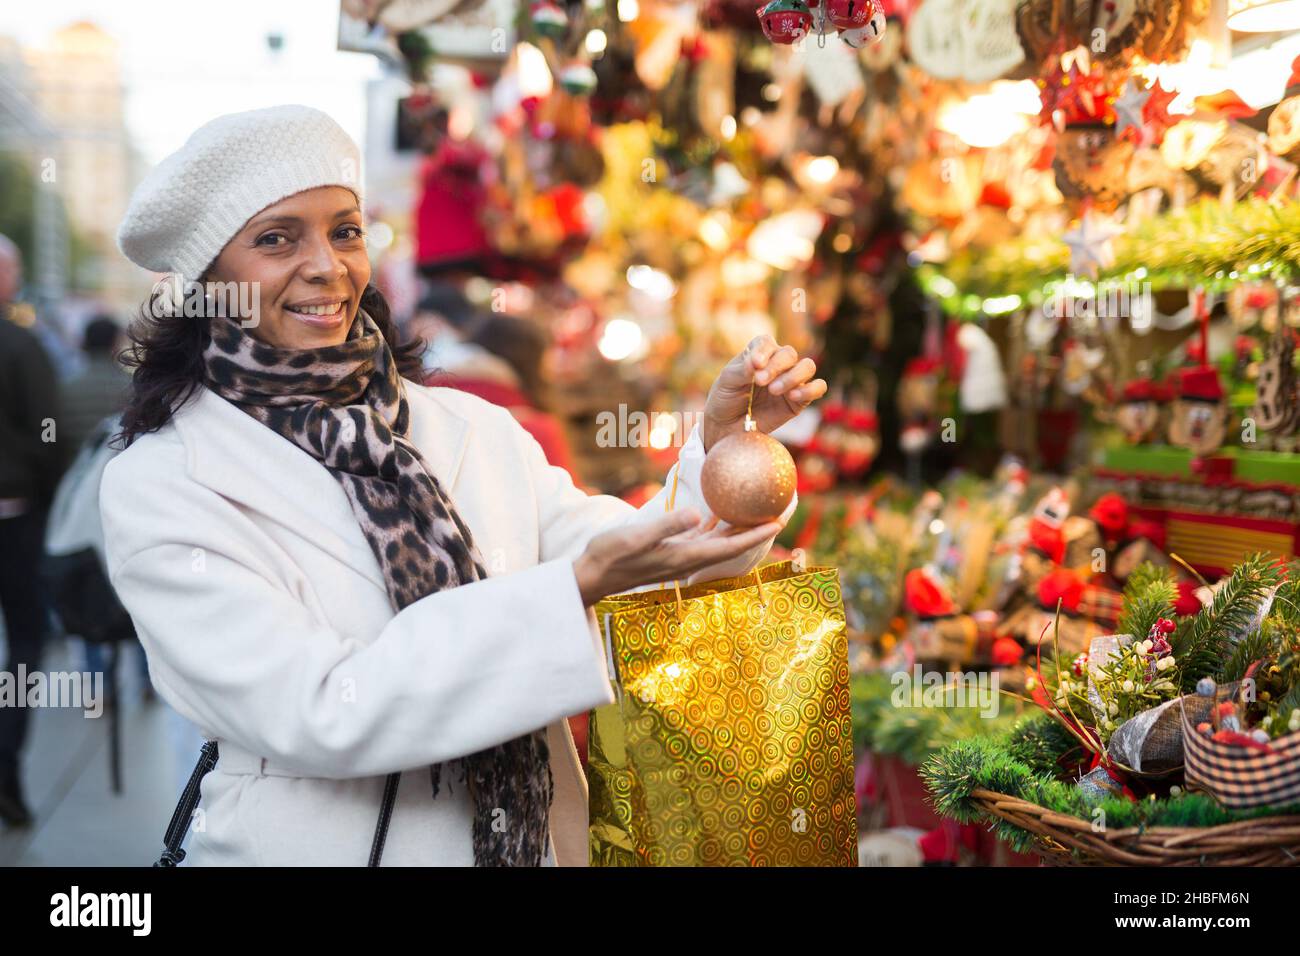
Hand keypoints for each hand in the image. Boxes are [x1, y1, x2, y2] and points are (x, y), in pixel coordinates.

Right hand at [572, 508, 783, 605]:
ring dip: (738, 529)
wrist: (592, 574)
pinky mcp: (670, 552)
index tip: (779, 523)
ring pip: (718, 543)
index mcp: (684, 556)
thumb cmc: (610, 554)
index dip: (755, 536)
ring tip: (756, 510)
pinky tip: (720, 511)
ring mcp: (680, 557)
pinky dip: (715, 526)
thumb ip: (667, 525)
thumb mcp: (637, 536)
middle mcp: (687, 560)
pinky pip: (702, 539)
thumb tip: (700, 515)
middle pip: (731, 546)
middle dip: (755, 531)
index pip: (729, 547)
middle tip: (778, 512)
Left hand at [701, 335, 826, 451]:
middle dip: (776, 366)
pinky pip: (818, 387)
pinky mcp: (800, 400)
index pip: (767, 342)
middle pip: (789, 353)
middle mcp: (777, 363)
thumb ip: (742, 370)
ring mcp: (791, 380)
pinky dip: (810, 389)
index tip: (755, 365)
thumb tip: (757, 362)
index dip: (764, 351)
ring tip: (774, 390)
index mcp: (758, 354)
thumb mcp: (727, 382)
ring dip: (793, 376)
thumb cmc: (725, 399)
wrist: (728, 427)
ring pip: (808, 366)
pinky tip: (793, 397)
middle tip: (760, 381)